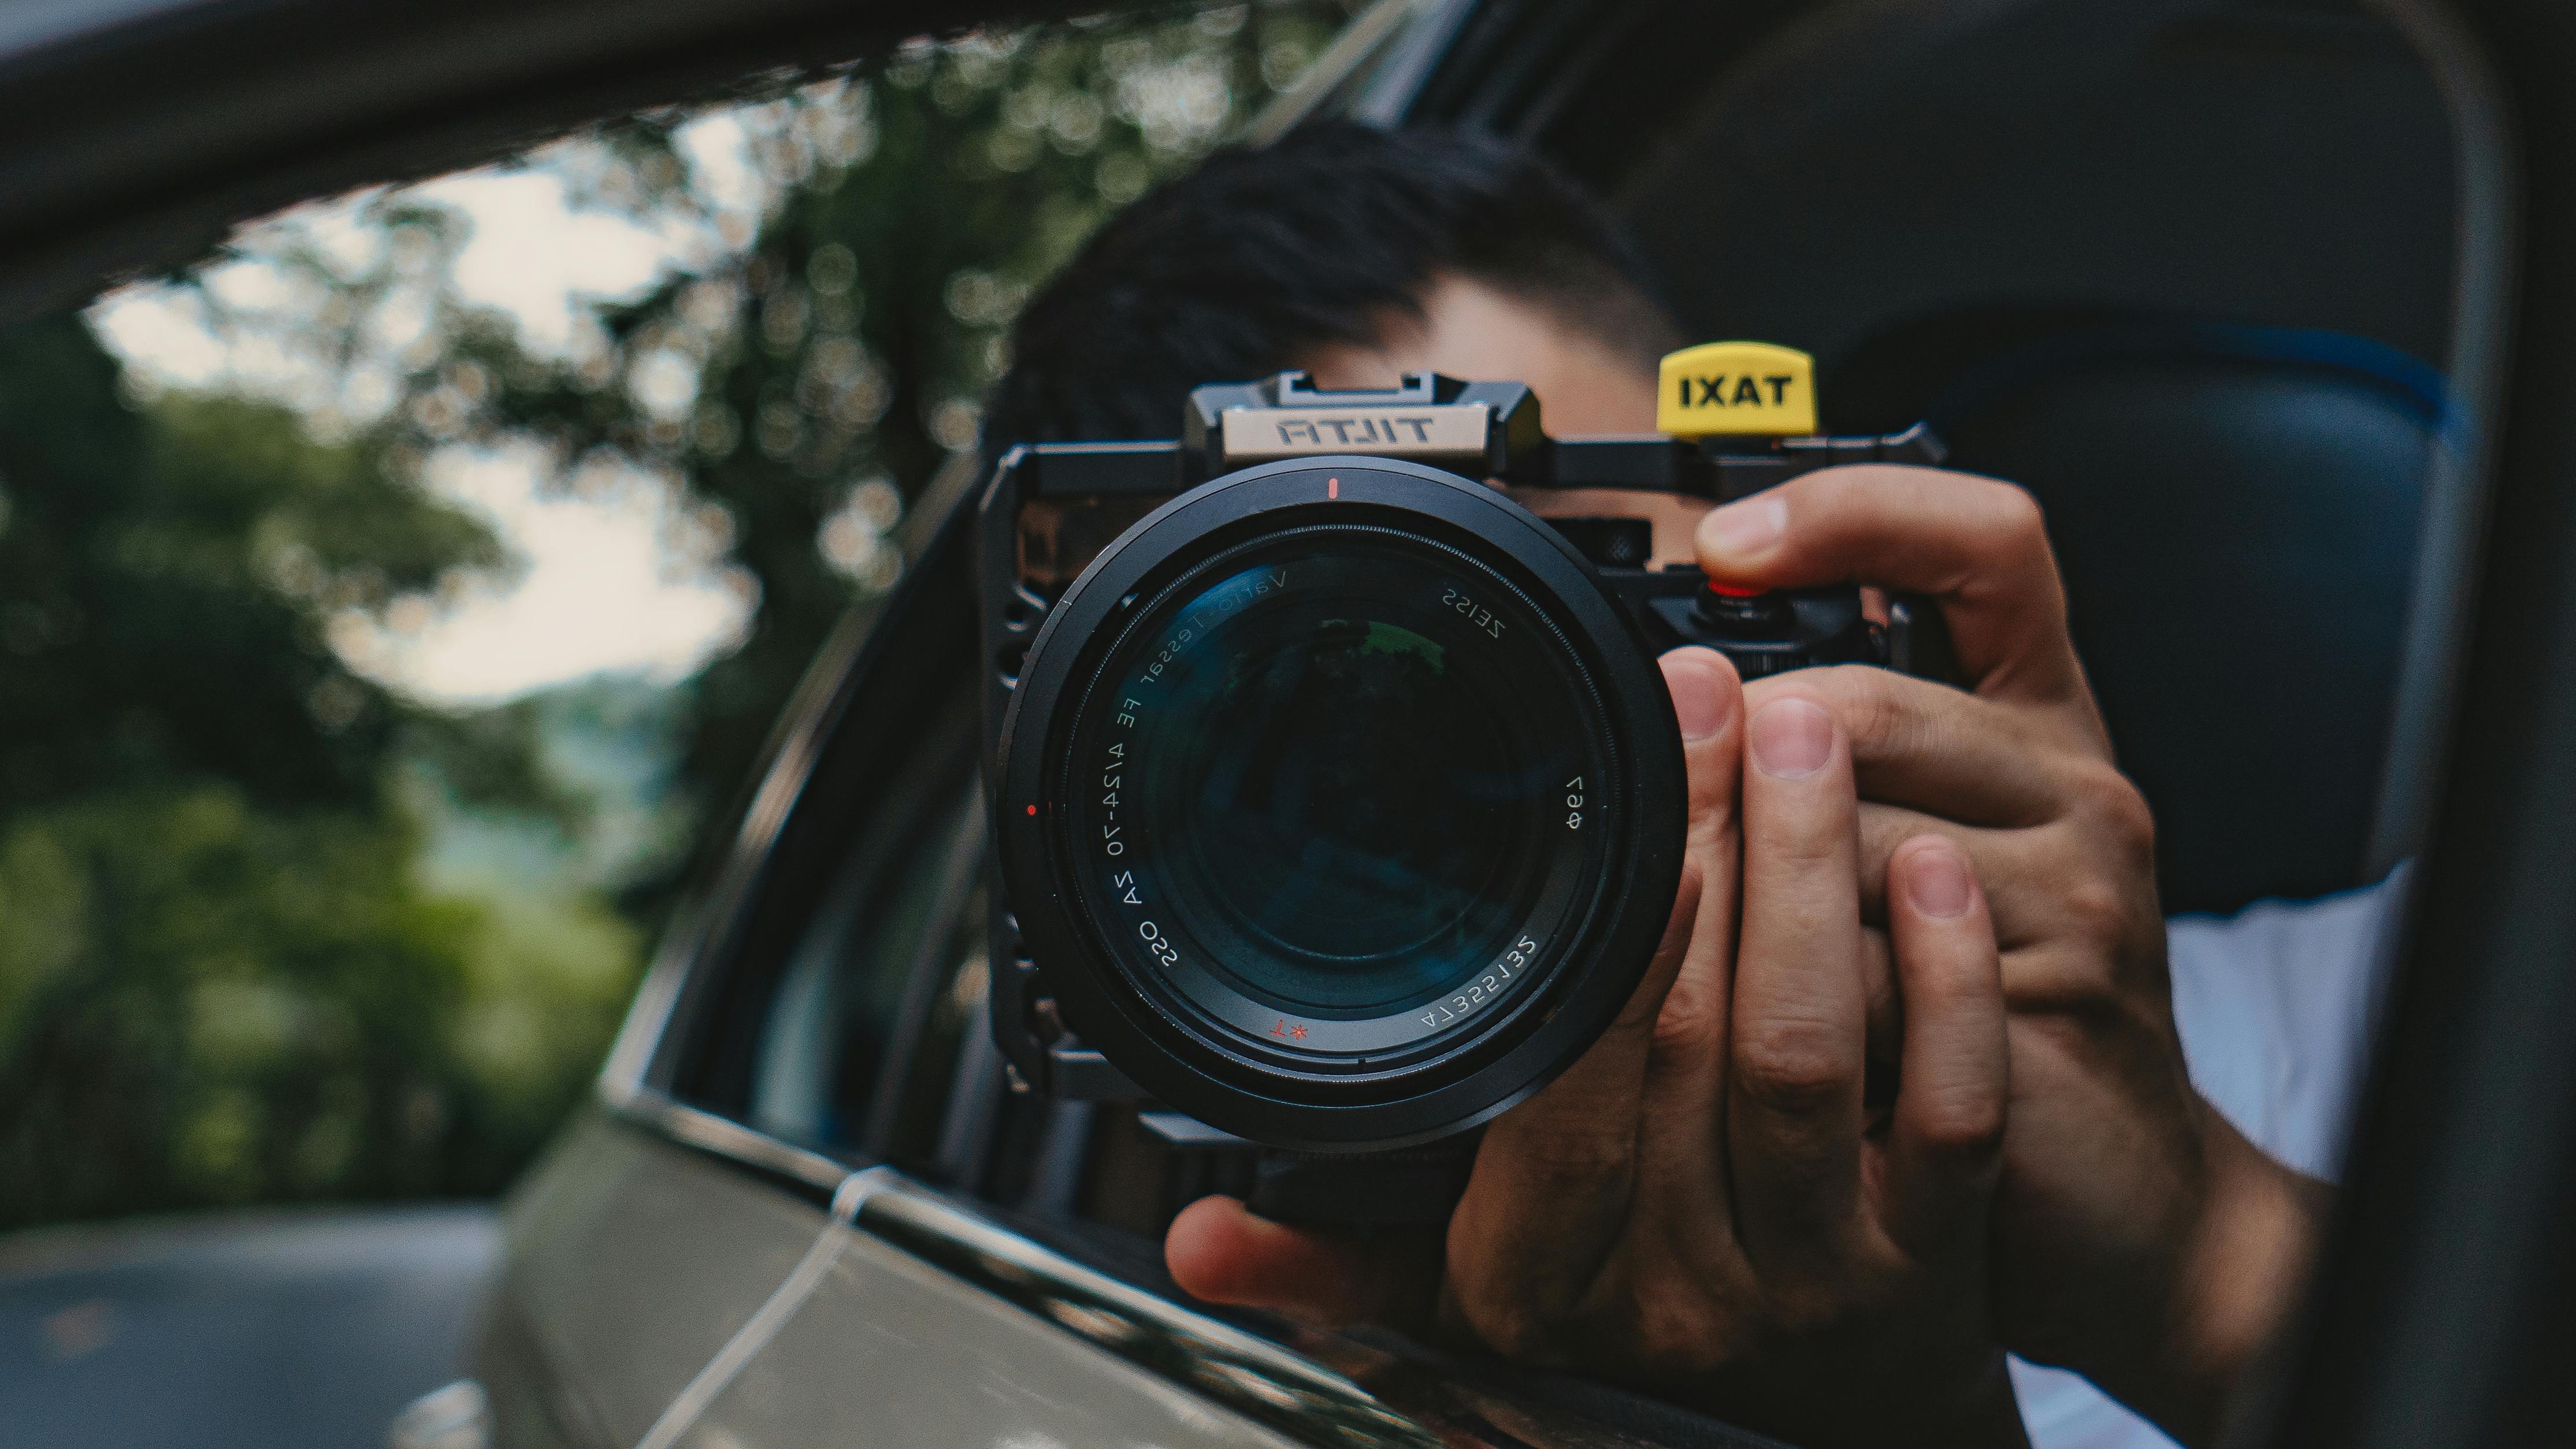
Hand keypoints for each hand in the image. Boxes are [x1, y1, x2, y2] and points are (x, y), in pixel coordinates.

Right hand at [1167, 650, 2028, 1448]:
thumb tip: (1194, 1240)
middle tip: (1713, 694)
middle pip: (1693, 1033)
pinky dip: (1946, 984)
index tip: (1621, 785)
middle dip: (1710, 842)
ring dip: (1809, 875)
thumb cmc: (1633, 1369)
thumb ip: (1338, 1271)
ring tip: (1805, 727)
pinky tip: (1928, 862)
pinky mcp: (1939, 1266)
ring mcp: (1821, 1276)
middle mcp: (1684, 1283)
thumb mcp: (1470, 1329)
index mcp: (1547, 1277)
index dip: (1607, 940)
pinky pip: (1953, 1114)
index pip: (1566, 1093)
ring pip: (1813, 1050)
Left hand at [1699, 466, 2332, 1443]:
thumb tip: (1674, 702)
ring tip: (1700, 962)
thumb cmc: (1995, 1007)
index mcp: (2043, 721)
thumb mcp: (1916, 858)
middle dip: (1732, 768)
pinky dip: (1786, 1013)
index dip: (1859, 512)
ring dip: (1738, 910)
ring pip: (1843, 853)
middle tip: (1651, 827)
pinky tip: (1757, 1044)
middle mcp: (2078, 787)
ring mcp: (2083, 900)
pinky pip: (1869, 990)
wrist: (2125, 1191)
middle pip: (1859, 710)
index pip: (1989, 545)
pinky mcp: (2056, 1016)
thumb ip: (1834, 768)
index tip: (1726, 542)